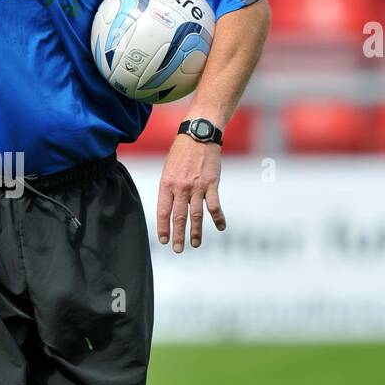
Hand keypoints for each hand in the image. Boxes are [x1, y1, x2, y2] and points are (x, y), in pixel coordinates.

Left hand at [156, 133, 224, 252]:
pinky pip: (214, 205)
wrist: (198, 135)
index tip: (164, 240)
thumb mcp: (168, 169)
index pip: (163, 211)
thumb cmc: (182, 152)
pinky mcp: (211, 184)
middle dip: (178, 235)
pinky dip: (218, 218)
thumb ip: (169, 188)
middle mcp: (180, 187)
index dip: (163, 227)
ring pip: (196, 215)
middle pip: (178, 217)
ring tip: (195, 244)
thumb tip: (169, 207)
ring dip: (196, 232)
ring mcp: (196, 187)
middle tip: (178, 249)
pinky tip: (221, 227)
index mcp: (167, 184)